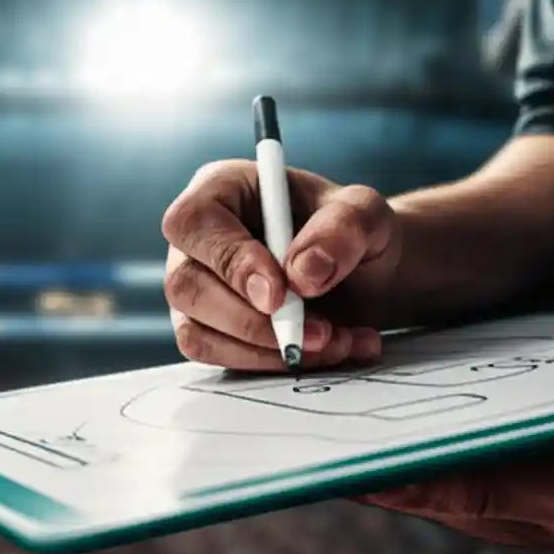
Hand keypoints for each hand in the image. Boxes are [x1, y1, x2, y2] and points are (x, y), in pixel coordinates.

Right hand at [162, 160, 401, 370]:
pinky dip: (272, 365)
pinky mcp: (208, 331)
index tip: (278, 294)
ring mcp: (196, 289)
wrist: (366, 276)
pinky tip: (323, 352)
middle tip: (318, 332)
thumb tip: (302, 273)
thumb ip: (341, 229)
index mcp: (221, 189)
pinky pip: (219, 359)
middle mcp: (197, 241)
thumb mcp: (365, 214)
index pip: (194, 222)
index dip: (229, 261)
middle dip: (254, 322)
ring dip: (267, 351)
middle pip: (187, 286)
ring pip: (198, 332)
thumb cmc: (353, 232)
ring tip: (334, 342)